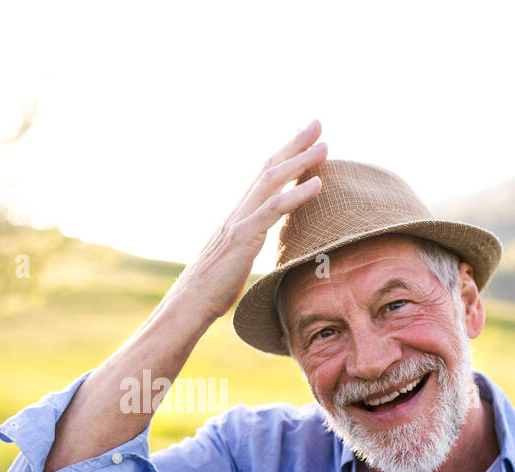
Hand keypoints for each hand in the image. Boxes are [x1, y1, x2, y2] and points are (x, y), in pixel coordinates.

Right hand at [172, 119, 326, 320]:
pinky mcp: (243, 237)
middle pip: (269, 168)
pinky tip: (319, 184)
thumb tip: (259, 246)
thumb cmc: (211, 290)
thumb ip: (248, 245)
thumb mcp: (235, 260)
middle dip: (294, 144)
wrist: (189, 304)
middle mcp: (238, 210)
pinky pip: (273, 210)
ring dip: (300, 161)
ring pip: (272, 181)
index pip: (264, 177)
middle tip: (316, 123)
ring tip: (325, 146)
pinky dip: (297, 195)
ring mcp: (239, 221)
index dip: (285, 155)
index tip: (305, 138)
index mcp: (238, 215)